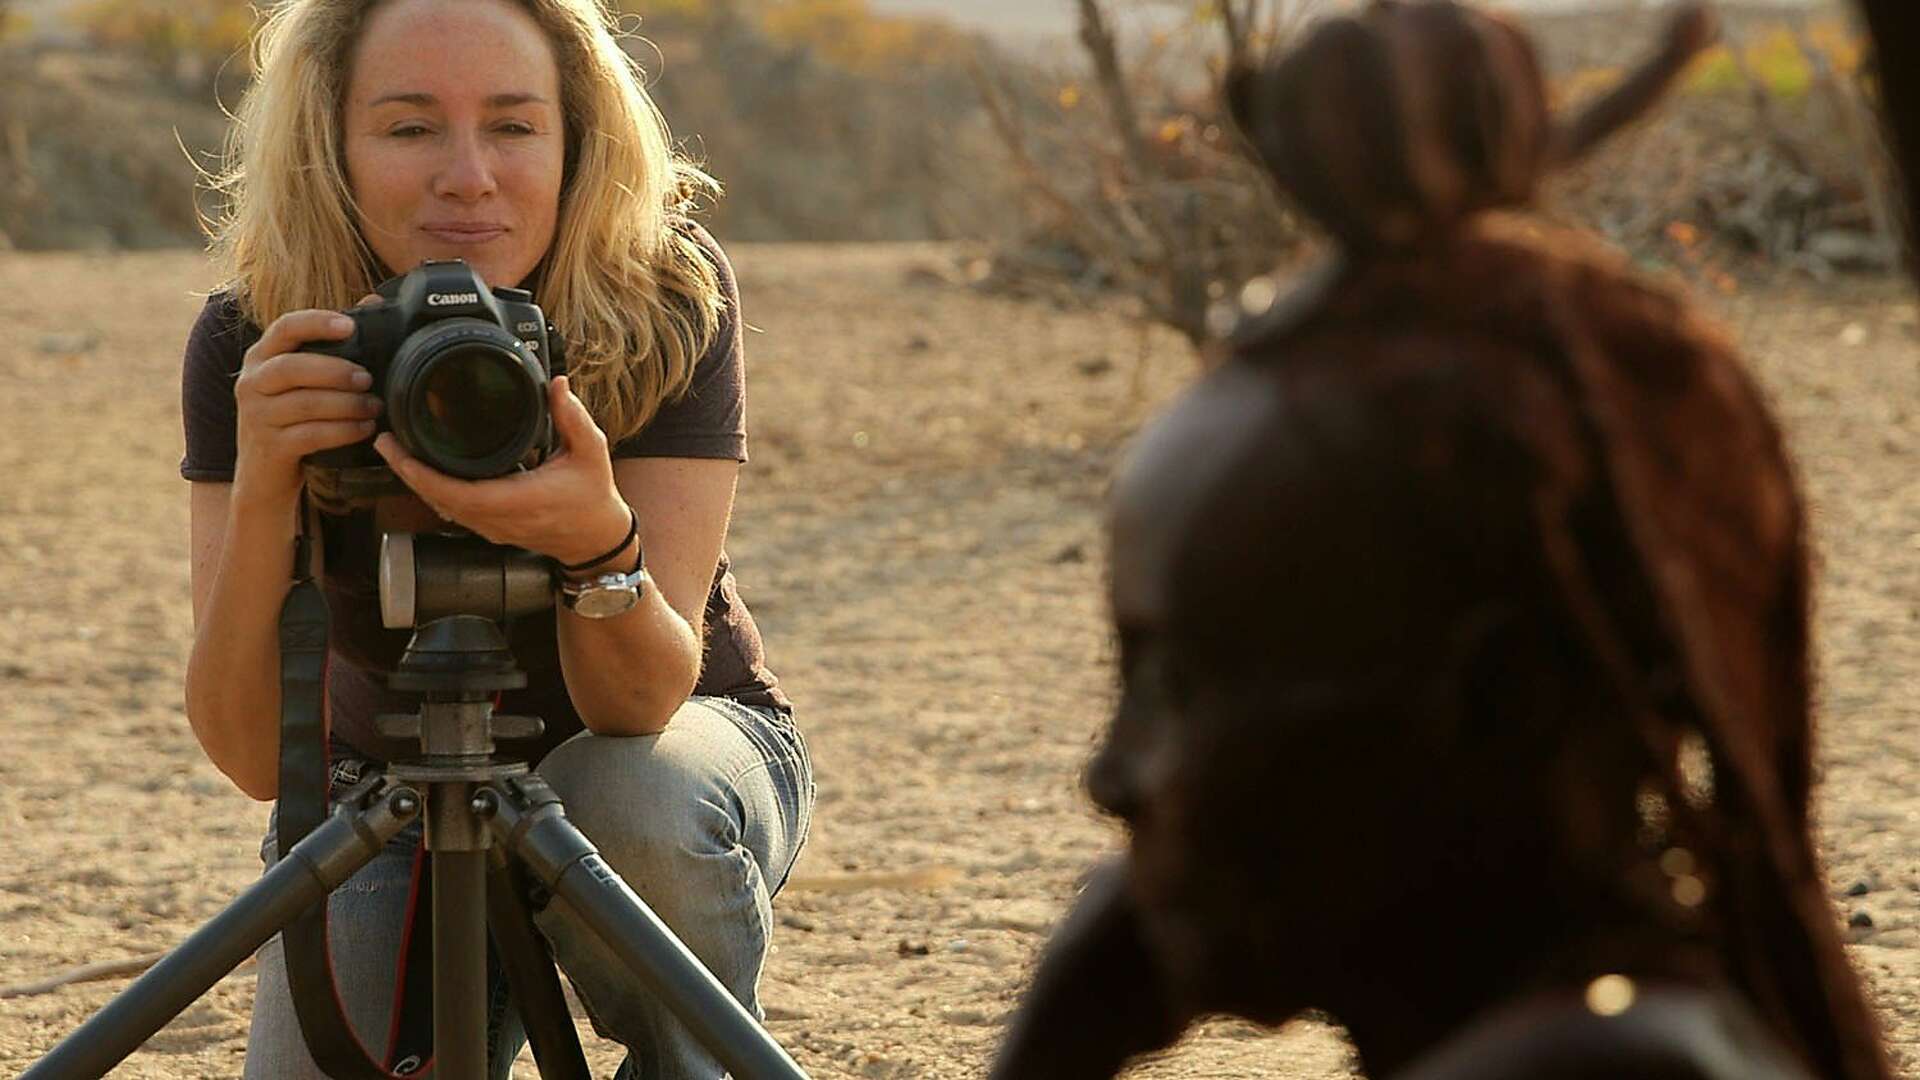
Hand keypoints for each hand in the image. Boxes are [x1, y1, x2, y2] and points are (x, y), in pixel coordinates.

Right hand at [232, 307, 382, 508]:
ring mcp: (257, 416)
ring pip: (305, 403)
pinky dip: (343, 431)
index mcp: (261, 358)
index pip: (284, 328)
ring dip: (347, 404)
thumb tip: (372, 302)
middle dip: (336, 371)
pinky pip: (311, 434)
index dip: (316, 323)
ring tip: (375, 406)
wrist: (264, 477)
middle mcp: (252, 382)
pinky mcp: (270, 447)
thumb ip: (330, 346)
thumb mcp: (303, 382)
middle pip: (292, 367)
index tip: (349, 325)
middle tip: (368, 378)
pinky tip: (364, 429)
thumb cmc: (293, 419)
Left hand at [372, 375, 632, 564]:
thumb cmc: (593, 496)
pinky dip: (432, 490)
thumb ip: (572, 417)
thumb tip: (556, 384)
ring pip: (441, 507)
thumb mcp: (591, 452)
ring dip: (415, 481)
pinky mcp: (490, 528)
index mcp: (518, 499)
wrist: (596, 539)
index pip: (458, 493)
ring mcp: (491, 527)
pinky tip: (421, 471)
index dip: (423, 475)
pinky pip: (451, 510)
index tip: (400, 451)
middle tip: (385, 441)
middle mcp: (498, 518)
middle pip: (437, 500)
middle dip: (407, 472)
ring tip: (395, 451)